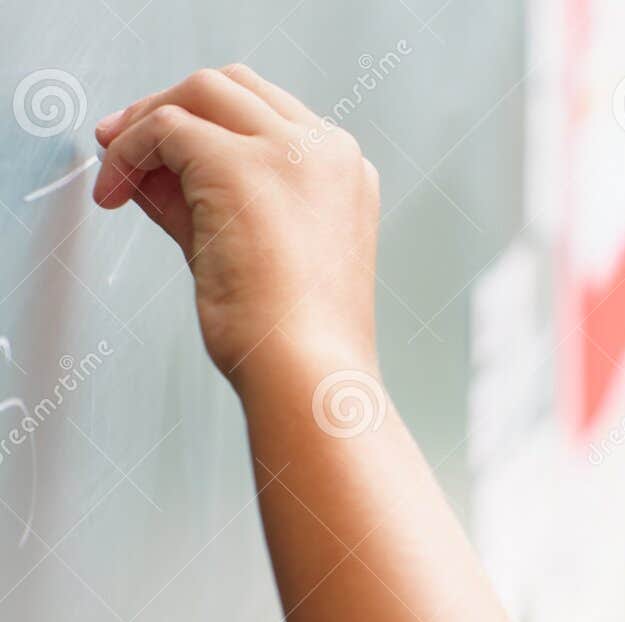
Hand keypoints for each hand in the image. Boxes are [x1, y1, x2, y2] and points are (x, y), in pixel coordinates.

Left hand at [93, 65, 378, 388]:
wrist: (309, 368)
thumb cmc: (295, 336)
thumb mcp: (251, 250)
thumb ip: (207, 201)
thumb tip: (148, 170)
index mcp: (345, 175)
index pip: (270, 118)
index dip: (208, 129)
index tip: (164, 157)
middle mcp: (326, 152)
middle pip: (235, 88)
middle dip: (173, 108)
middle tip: (128, 145)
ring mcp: (288, 151)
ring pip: (201, 90)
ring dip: (149, 121)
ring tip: (120, 171)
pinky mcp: (239, 162)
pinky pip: (164, 127)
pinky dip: (129, 151)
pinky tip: (117, 190)